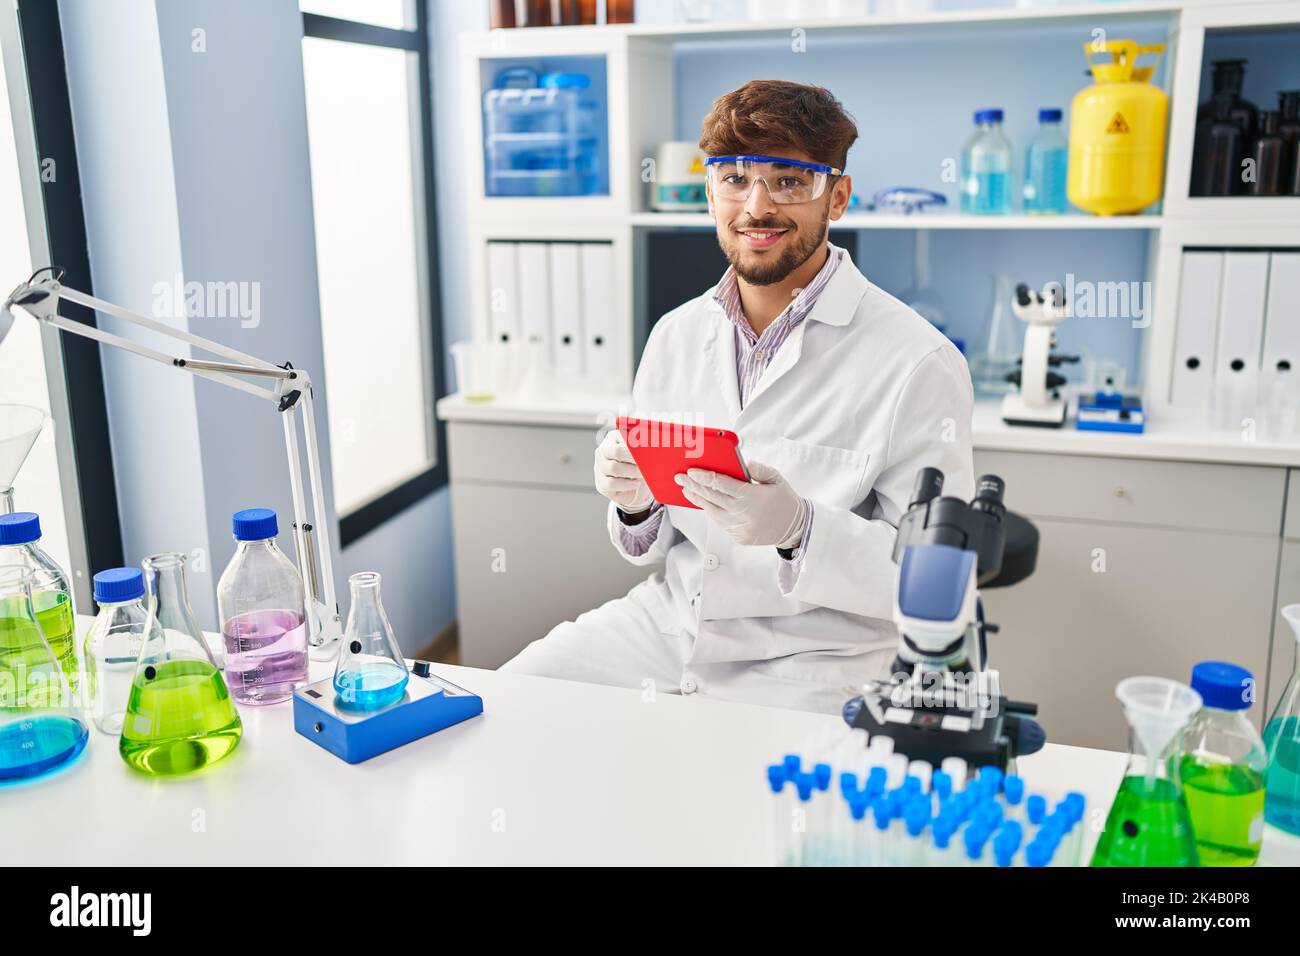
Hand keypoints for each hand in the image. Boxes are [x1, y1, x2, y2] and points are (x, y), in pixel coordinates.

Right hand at [594, 429, 653, 513]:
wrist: (638, 490)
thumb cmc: (642, 467)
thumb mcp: (645, 454)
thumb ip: (646, 447)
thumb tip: (654, 443)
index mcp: (614, 437)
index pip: (623, 436)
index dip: (637, 444)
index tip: (649, 450)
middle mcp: (603, 450)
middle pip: (617, 451)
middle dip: (634, 459)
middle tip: (646, 464)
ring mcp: (599, 467)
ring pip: (613, 467)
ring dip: (632, 472)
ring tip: (641, 475)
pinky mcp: (600, 483)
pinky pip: (611, 483)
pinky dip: (626, 484)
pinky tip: (635, 483)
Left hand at [675, 460, 805, 547]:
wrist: (795, 528)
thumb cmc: (784, 499)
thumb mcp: (776, 478)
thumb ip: (759, 469)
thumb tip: (743, 462)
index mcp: (751, 496)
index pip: (721, 484)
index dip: (703, 476)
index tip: (691, 470)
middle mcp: (742, 513)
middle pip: (711, 497)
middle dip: (693, 485)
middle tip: (680, 477)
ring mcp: (738, 527)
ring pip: (711, 511)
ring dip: (697, 499)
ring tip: (686, 489)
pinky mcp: (737, 537)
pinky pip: (719, 521)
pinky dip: (709, 510)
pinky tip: (702, 502)